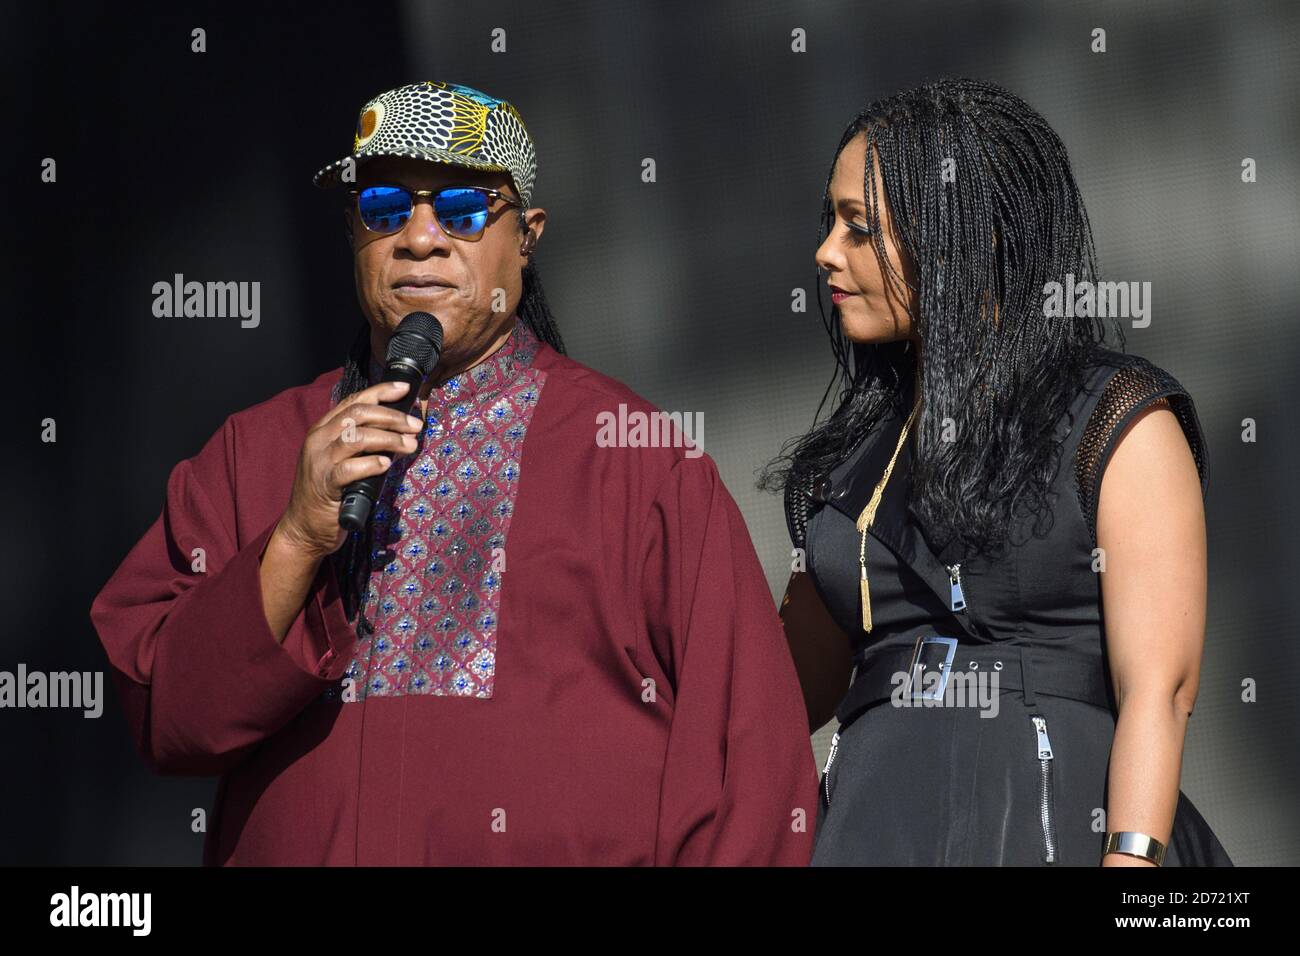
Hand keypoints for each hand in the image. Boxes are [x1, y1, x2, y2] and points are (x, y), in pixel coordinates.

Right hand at [276, 380, 423, 558]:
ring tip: (409, 445)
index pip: (353, 401)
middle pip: (358, 415)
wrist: (304, 527)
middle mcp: (319, 440)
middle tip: (415, 426)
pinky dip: (371, 464)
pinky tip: (386, 464)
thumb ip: (365, 443)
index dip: (380, 392)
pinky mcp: (325, 484)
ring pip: (356, 437)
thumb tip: (402, 430)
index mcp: (323, 429)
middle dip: (392, 417)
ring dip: (388, 438)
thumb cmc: (330, 493)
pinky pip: (349, 468)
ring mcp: (320, 461)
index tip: (404, 390)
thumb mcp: (343, 459)